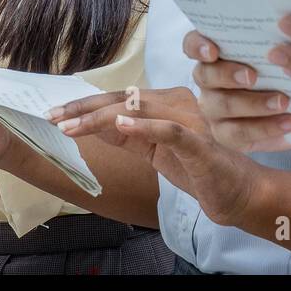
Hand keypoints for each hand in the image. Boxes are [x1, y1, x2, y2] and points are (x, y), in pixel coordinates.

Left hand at [48, 86, 263, 227]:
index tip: (56, 114)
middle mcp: (176, 103)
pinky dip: (143, 126)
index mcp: (165, 103)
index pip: (119, 97)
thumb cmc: (196, 169)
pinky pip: (169, 130)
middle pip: (123, 99)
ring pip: (139, 109)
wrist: (237, 192)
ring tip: (72, 126)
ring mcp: (189, 121)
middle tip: (53, 116)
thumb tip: (90, 124)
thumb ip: (128, 135)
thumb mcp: (154, 150)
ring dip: (101, 117)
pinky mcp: (199, 144)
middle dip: (84, 108)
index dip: (85, 104)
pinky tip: (120, 124)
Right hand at [182, 30, 290, 152]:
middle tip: (253, 76)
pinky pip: (238, 133)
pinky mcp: (225, 134)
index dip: (198, 46)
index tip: (213, 51)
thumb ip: (270, 40)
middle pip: (205, 75)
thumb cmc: (285, 70)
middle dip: (228, 75)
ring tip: (284, 101)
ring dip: (254, 103)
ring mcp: (213, 107)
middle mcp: (208, 79)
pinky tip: (290, 121)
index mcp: (214, 53)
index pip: (192, 44)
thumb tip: (282, 21)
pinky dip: (266, 127)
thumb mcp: (279, 52)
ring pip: (222, 105)